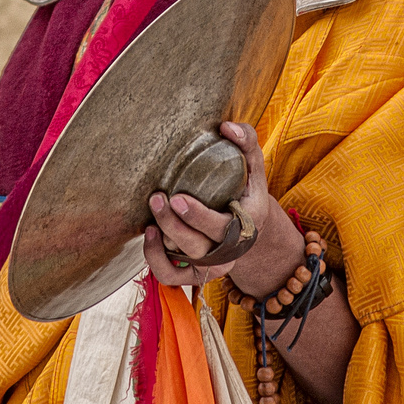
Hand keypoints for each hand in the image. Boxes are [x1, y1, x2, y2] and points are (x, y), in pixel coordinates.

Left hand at [143, 122, 302, 293]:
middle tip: (156, 198)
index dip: (198, 217)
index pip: (223, 229)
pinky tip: (150, 233)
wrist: (247, 226)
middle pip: (199, 246)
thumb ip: (246, 141)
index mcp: (248, 224)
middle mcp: (231, 251)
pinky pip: (170, 277)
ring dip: (162, 239)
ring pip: (183, 261)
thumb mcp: (253, 165)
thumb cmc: (245, 188)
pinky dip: (155, 260)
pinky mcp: (195, 275)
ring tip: (152, 210)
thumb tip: (225, 127)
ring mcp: (212, 265)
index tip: (177, 197)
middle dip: (173, 224)